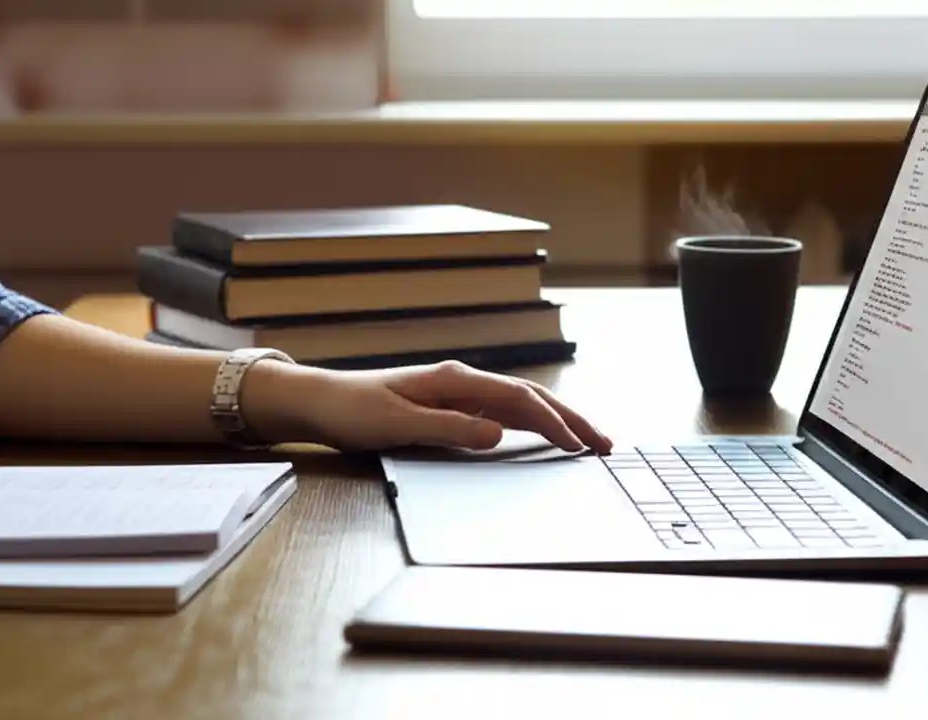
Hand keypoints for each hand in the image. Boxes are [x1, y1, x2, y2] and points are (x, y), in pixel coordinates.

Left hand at [248, 360, 611, 453]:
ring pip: (522, 404)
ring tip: (590, 441)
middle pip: (531, 397)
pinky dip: (534, 424)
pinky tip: (547, 436)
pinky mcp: (452, 405)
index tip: (579, 446)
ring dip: (558, 421)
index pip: (519, 400)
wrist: (321, 401)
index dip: (553, 423)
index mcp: (455, 381)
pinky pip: (505, 412)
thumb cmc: (353, 412)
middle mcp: (463, 382)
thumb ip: (449, 428)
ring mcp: (459, 392)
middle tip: (606, 444)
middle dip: (572, 419)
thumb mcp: (397, 425)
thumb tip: (499, 433)